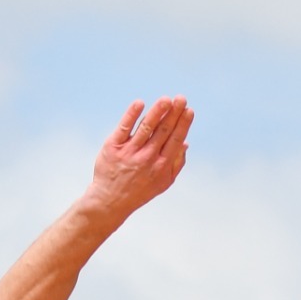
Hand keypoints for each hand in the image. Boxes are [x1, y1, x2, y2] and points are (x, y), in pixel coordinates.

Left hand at [89, 96, 193, 218]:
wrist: (111, 201)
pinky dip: (132, 114)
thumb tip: (185, 143)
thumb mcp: (163, 183)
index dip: (183, 124)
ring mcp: (130, 152)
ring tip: (166, 99)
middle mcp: (147, 158)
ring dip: (157, 111)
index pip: (175, 140)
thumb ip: (176, 163)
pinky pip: (124, 127)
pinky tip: (140, 103)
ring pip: (146, 127)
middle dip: (174, 113)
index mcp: (161, 166)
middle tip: (181, 98)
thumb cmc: (140, 190)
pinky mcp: (113, 147)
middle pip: (163, 131)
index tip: (189, 110)